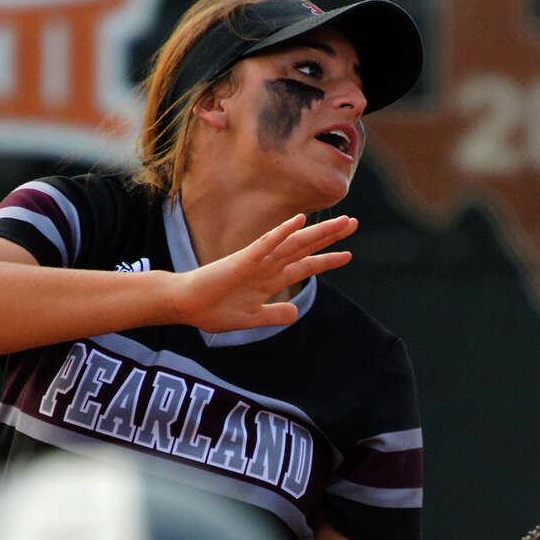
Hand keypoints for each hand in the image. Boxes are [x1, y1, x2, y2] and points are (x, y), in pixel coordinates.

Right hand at [177, 213, 356, 333]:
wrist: (186, 306)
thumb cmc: (213, 310)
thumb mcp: (251, 319)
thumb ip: (273, 314)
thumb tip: (294, 312)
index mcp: (270, 280)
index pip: (304, 265)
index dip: (326, 260)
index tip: (348, 254)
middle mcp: (268, 266)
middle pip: (305, 247)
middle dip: (329, 236)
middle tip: (353, 223)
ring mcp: (257, 261)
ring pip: (293, 242)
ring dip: (316, 231)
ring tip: (340, 222)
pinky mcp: (242, 260)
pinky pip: (266, 244)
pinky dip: (282, 232)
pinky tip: (298, 220)